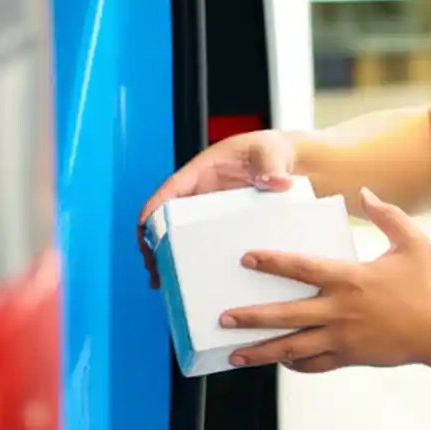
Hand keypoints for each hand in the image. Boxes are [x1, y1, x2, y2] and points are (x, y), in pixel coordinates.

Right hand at [137, 130, 298, 287]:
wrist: (285, 161)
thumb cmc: (270, 149)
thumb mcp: (270, 153)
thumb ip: (271, 167)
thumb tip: (277, 182)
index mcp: (201, 172)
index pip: (169, 191)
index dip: (152, 210)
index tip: (144, 232)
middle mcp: (198, 192)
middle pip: (165, 217)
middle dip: (154, 242)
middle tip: (154, 267)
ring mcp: (207, 209)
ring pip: (179, 232)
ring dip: (168, 253)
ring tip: (163, 280)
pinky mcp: (220, 223)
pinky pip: (201, 239)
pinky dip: (193, 256)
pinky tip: (193, 276)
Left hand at [219, 187, 430, 372]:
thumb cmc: (428, 285)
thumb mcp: (414, 242)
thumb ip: (388, 215)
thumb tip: (364, 192)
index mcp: (351, 278)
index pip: (303, 268)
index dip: (273, 262)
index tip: (247, 259)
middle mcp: (340, 310)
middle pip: (286, 315)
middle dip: (251, 317)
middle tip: (223, 317)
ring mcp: (342, 337)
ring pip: (292, 347)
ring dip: (261, 350)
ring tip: (234, 352)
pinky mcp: (349, 357)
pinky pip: (313, 364)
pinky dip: (293, 363)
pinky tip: (279, 359)